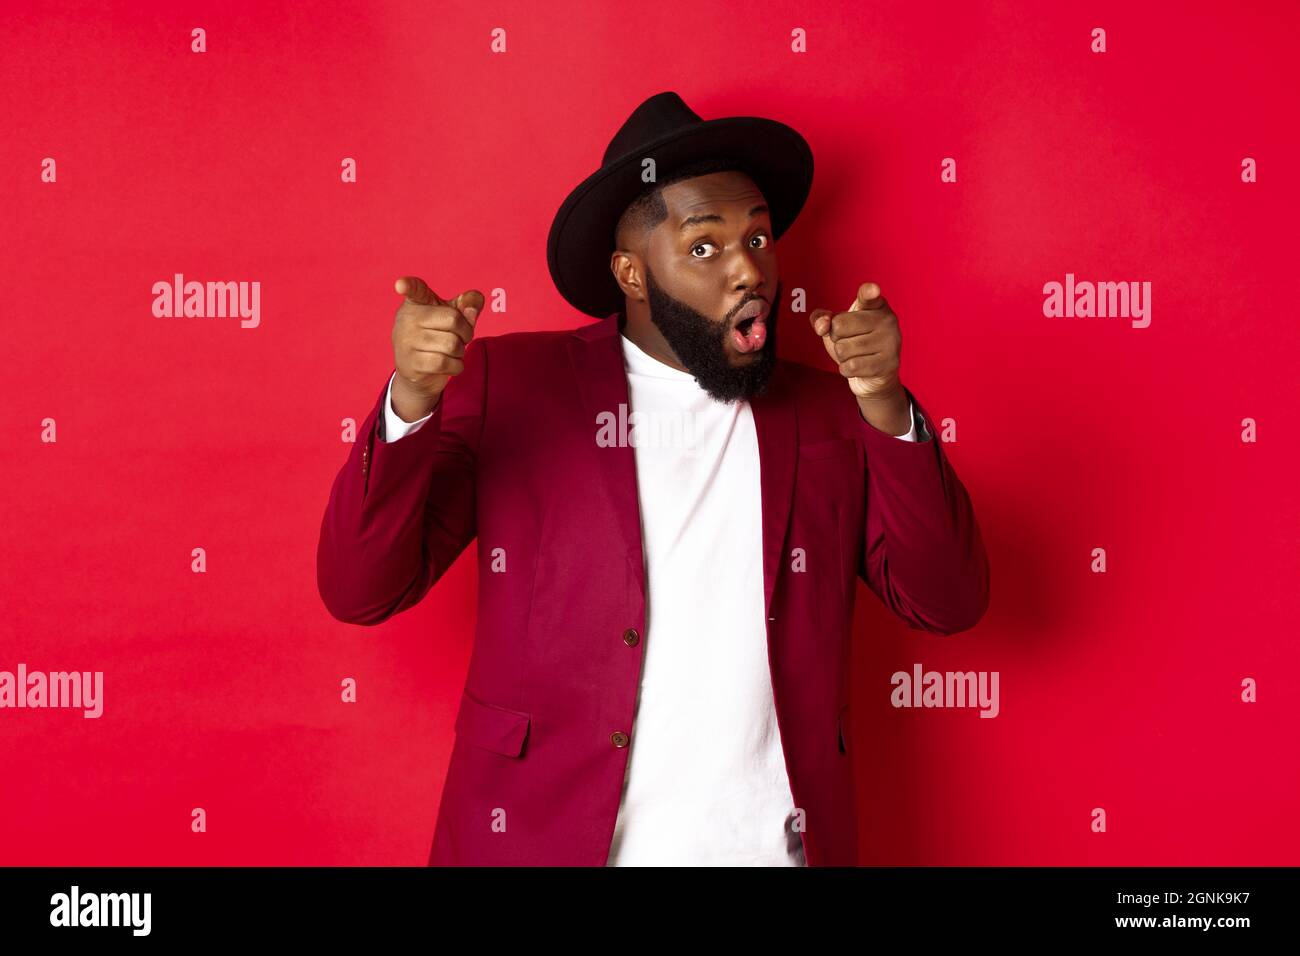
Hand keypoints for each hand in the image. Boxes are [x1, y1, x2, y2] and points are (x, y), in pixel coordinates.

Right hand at [390, 276, 481, 416]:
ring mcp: (406, 341)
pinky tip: (449, 364)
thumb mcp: (453, 315)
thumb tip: (473, 306)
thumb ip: (467, 304)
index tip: (401, 285)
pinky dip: (456, 366)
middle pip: (454, 320)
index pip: (413, 290)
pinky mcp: (411, 363)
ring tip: (451, 352)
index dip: (408, 285)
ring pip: (452, 344)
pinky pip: (445, 363)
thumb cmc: (438, 336)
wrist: (417, 373)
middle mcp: (407, 319)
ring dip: (461, 352)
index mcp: (416, 302)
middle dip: (466, 332)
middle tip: (459, 338)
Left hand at [809, 281, 902, 401]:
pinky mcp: (888, 363)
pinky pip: (851, 367)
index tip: (873, 290)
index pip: (868, 296)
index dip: (869, 291)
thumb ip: (821, 319)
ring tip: (856, 354)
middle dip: (836, 337)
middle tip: (850, 340)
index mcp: (875, 305)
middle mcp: (887, 319)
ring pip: (843, 349)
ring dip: (842, 356)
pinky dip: (846, 369)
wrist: (874, 375)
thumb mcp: (836, 326)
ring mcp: (890, 341)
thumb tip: (822, 325)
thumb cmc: (854, 342)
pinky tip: (858, 366)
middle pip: (839, 326)